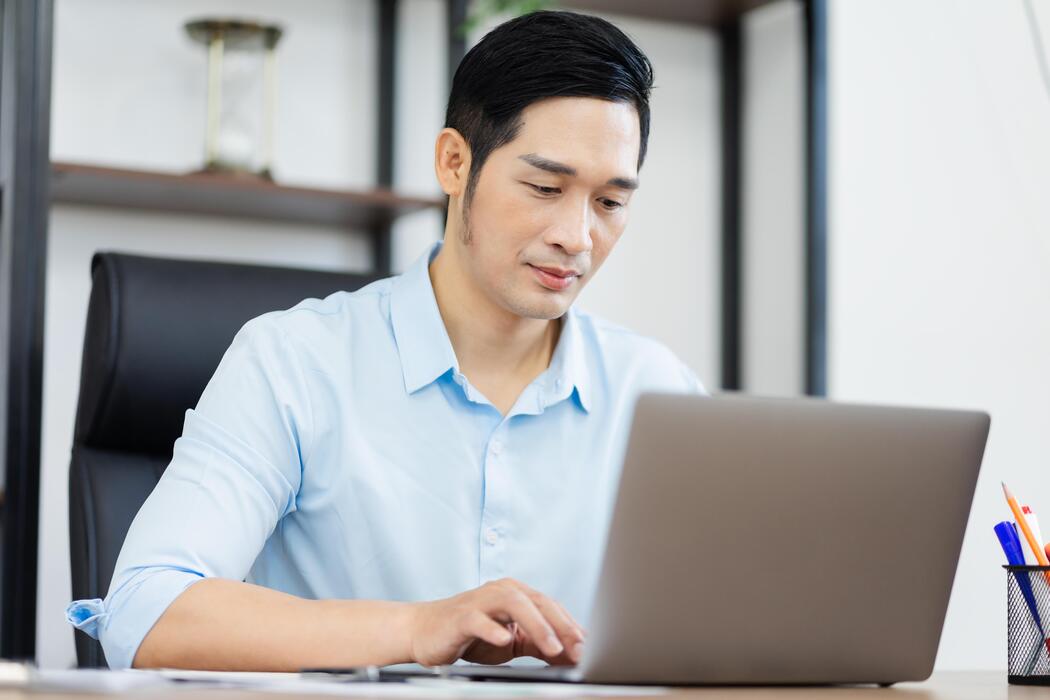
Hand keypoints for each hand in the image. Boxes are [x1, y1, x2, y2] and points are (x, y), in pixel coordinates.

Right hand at [408, 578, 585, 666]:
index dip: (571, 626)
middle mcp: (501, 591)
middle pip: (538, 602)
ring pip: (514, 604)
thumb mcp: (511, 641)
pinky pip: (479, 619)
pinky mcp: (461, 616)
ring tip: (553, 647)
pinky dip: (493, 629)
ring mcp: (481, 601)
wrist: (425, 632)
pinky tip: (505, 640)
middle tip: (578, 648)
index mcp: (516, 594)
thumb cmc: (470, 634)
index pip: (551, 607)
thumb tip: (571, 655)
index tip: (589, 647)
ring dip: (537, 626)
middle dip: (562, 626)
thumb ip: (538, 644)